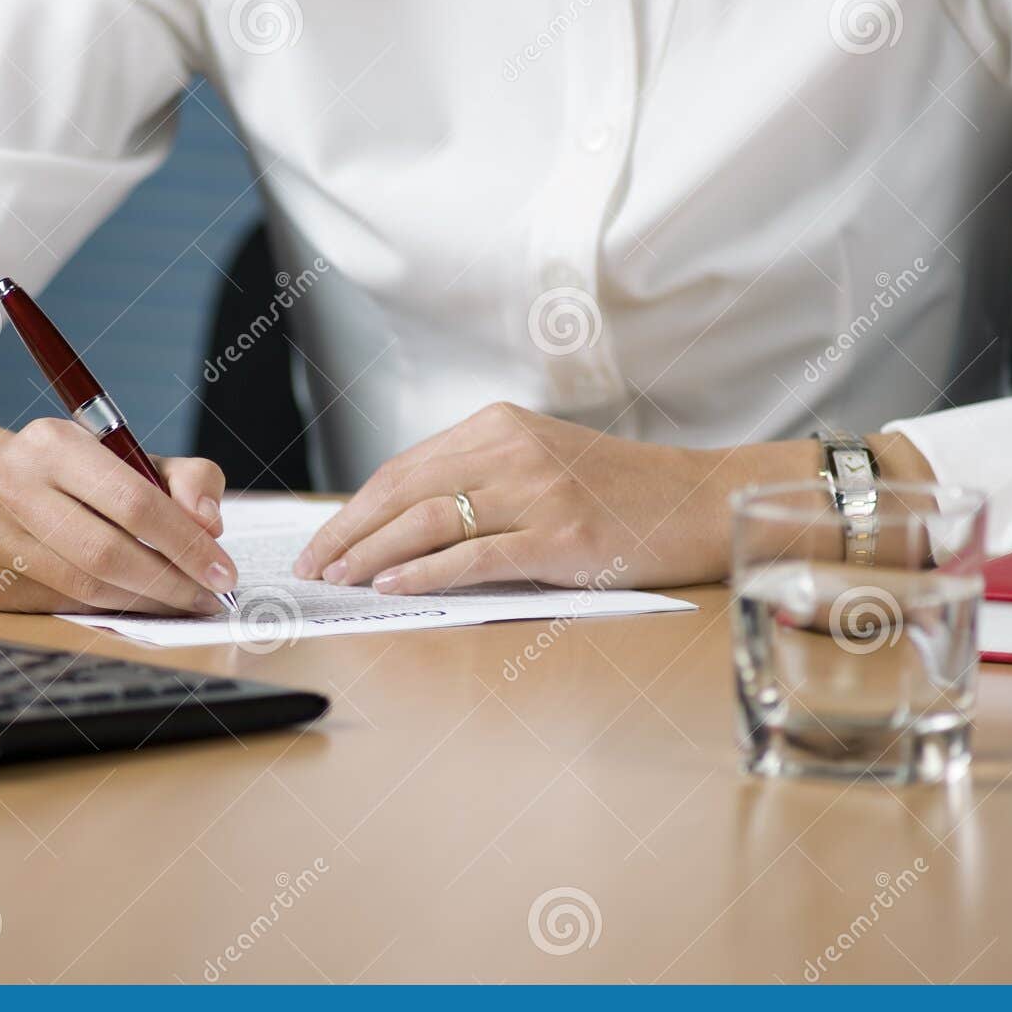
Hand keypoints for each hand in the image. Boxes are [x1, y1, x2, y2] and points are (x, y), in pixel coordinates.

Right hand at [0, 418, 237, 613]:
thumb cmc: (78, 476)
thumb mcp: (132, 458)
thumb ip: (188, 478)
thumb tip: (210, 523)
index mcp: (50, 441)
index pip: (134, 502)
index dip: (187, 544)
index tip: (224, 573)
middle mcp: (6, 483)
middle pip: (108, 553)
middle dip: (171, 583)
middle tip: (209, 598)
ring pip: (86, 588)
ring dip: (145, 603)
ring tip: (183, 602)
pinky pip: (62, 606)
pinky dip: (108, 609)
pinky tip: (135, 602)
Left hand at [293, 402, 730, 593]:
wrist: (700, 501)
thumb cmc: (619, 492)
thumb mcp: (543, 461)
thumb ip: (480, 477)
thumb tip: (401, 525)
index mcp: (499, 425)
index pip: (404, 468)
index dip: (354, 507)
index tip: (321, 540)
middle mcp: (511, 449)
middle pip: (404, 491)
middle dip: (346, 532)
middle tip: (311, 567)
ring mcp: (537, 492)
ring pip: (429, 520)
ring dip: (371, 553)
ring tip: (338, 579)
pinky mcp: (561, 537)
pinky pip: (475, 555)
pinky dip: (425, 572)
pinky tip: (391, 586)